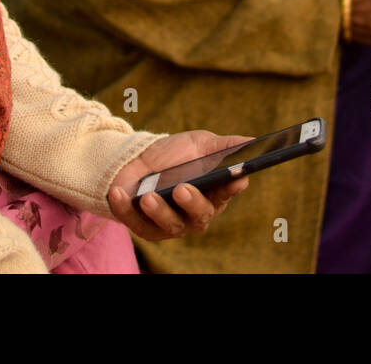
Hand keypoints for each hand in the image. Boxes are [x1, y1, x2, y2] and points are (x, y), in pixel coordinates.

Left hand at [107, 131, 250, 241]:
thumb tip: (252, 143)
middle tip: (182, 189)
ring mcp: (170, 223)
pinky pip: (136, 223)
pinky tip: (119, 193)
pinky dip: (126, 209)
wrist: (136, 160)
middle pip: (200, 216)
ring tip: (148, 196)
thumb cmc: (174, 154)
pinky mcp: (144, 227)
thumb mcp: (199, 144)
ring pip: (170, 225)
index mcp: (214, 194)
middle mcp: (195, 214)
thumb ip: (225, 146)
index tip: (235, 178)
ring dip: (159, 212)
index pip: (226, 193)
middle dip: (192, 204)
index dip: (230, 187)